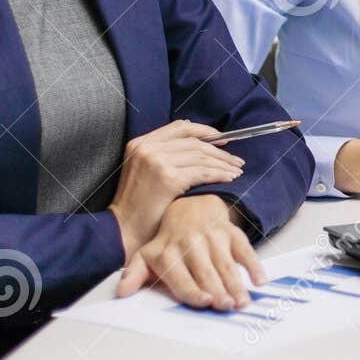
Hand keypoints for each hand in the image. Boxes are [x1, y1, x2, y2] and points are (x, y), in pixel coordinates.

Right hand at [107, 120, 244, 255]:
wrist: (122, 231)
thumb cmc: (138, 207)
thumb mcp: (144, 172)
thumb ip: (163, 156)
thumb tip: (197, 146)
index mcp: (140, 143)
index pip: (179, 127)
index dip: (204, 131)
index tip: (222, 139)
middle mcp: (147, 148)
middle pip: (193, 141)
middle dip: (219, 150)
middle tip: (236, 160)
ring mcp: (156, 161)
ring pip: (200, 156)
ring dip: (223, 163)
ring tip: (236, 170)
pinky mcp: (167, 177)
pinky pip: (202, 172)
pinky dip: (219, 174)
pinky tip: (229, 179)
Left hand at [114, 194, 265, 309]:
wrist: (188, 206)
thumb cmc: (167, 241)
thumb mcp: (146, 255)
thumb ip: (134, 275)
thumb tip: (121, 293)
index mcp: (167, 253)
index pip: (181, 277)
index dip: (193, 290)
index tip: (205, 302)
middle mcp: (190, 243)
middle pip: (206, 272)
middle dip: (218, 290)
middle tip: (228, 306)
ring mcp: (211, 235)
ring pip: (226, 262)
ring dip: (236, 283)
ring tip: (243, 301)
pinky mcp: (229, 231)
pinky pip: (244, 247)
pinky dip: (253, 263)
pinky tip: (260, 280)